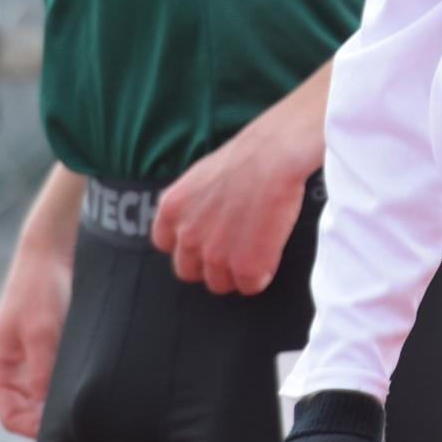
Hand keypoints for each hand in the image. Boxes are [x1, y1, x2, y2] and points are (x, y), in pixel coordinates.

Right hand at [0, 240, 71, 437]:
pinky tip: (88, 383)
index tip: (62, 428)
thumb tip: (46, 407)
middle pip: (27, 411)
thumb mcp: (42, 331)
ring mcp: (29, 360)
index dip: (34, 429)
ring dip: (60, 402)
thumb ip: (42, 370)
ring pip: (43, 397)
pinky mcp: (48, 349)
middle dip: (49, 419)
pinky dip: (68, 385)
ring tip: (86, 403)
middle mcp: (10, 369)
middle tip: (80, 420)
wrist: (51, 253)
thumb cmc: (40, 289)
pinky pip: (56, 379)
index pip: (11, 417)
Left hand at [152, 114, 311, 295]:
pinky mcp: (245, 266)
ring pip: (220, 283)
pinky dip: (262, 274)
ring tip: (256, 249)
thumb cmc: (248, 157)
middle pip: (189, 271)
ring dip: (236, 272)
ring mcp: (214, 255)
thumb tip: (201, 222)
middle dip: (210, 263)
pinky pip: (249, 285)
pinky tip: (270, 253)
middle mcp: (186, 237)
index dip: (189, 242)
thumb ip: (191, 205)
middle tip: (234, 247)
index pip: (166, 244)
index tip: (206, 237)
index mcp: (171, 210)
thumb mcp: (200, 176)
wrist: (275, 156)